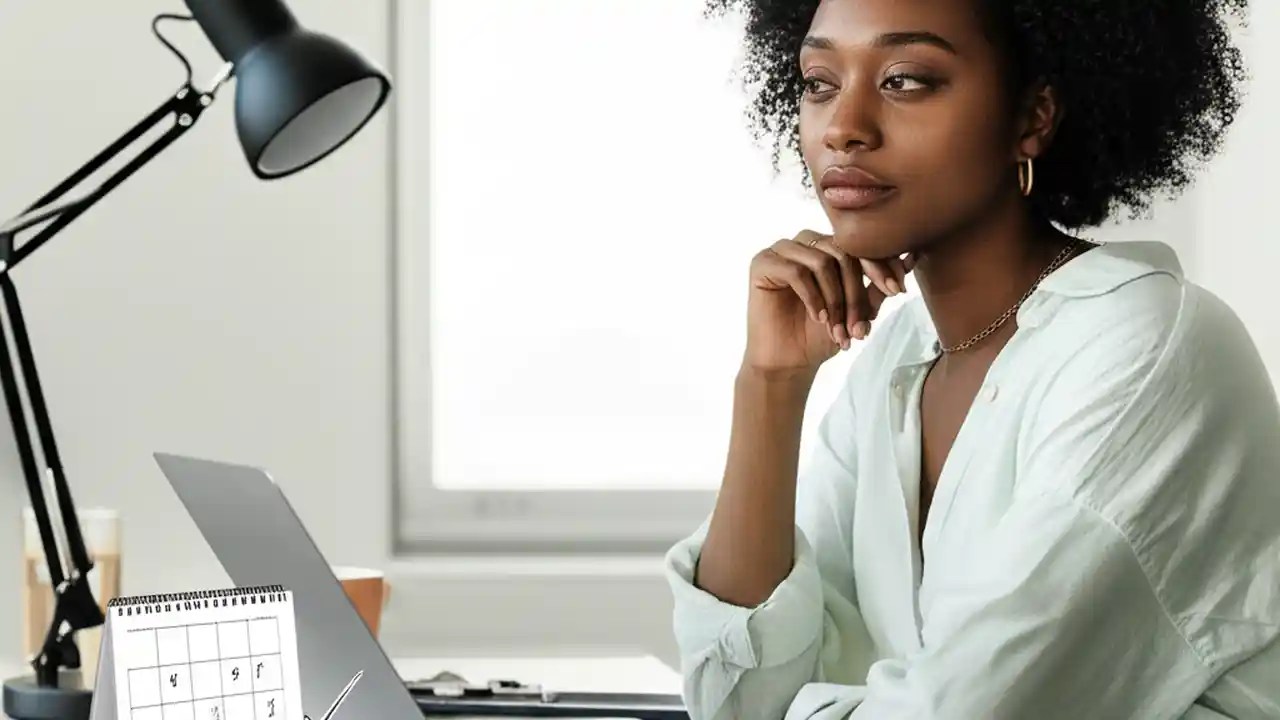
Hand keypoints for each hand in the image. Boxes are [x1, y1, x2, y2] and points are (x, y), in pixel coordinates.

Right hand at [744, 230, 912, 372]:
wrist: (788, 362)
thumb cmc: (821, 334)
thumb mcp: (859, 309)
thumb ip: (879, 285)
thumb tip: (912, 257)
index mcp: (827, 246)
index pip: (860, 243)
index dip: (882, 264)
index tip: (898, 290)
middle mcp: (805, 242)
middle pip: (842, 252)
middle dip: (857, 292)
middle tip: (861, 327)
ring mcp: (781, 250)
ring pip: (822, 261)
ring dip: (836, 299)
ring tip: (837, 328)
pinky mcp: (762, 263)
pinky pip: (795, 272)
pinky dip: (813, 297)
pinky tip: (818, 318)